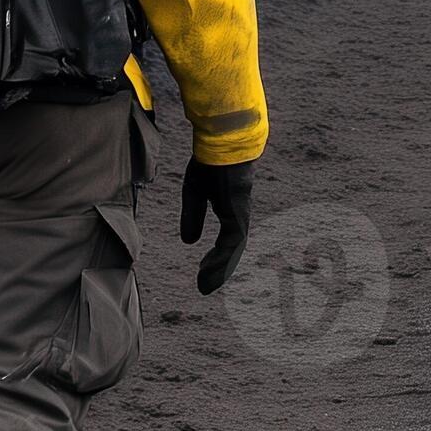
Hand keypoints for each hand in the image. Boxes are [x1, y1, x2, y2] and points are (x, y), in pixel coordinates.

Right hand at [180, 159, 253, 295]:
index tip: (203, 271)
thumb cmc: (210, 163)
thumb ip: (193, 216)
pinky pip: (232, 243)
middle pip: (232, 251)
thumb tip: (189, 241)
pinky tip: (209, 269)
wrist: (220, 144)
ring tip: (205, 285)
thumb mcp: (194, 193)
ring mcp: (240, 216)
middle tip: (204, 287)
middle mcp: (239, 216)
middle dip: (219, 270)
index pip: (228, 242)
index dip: (217, 258)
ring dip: (219, 269)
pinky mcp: (238, 214)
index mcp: (231, 211)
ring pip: (233, 251)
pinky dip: (222, 258)